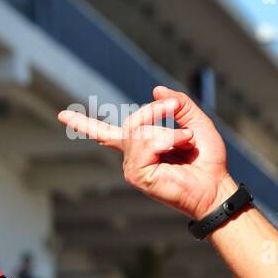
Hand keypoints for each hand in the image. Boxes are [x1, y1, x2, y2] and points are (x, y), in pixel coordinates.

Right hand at [57, 85, 233, 220]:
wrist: (216, 186)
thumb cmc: (207, 160)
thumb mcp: (196, 122)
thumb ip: (179, 104)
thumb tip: (156, 91)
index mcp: (140, 146)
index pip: (105, 133)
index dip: (83, 124)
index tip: (62, 115)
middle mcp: (131, 157)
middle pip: (130, 122)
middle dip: (156, 111)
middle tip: (181, 118)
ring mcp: (132, 167)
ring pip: (138, 131)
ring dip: (169, 130)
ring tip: (188, 141)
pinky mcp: (136, 175)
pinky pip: (146, 143)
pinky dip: (168, 139)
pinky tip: (183, 146)